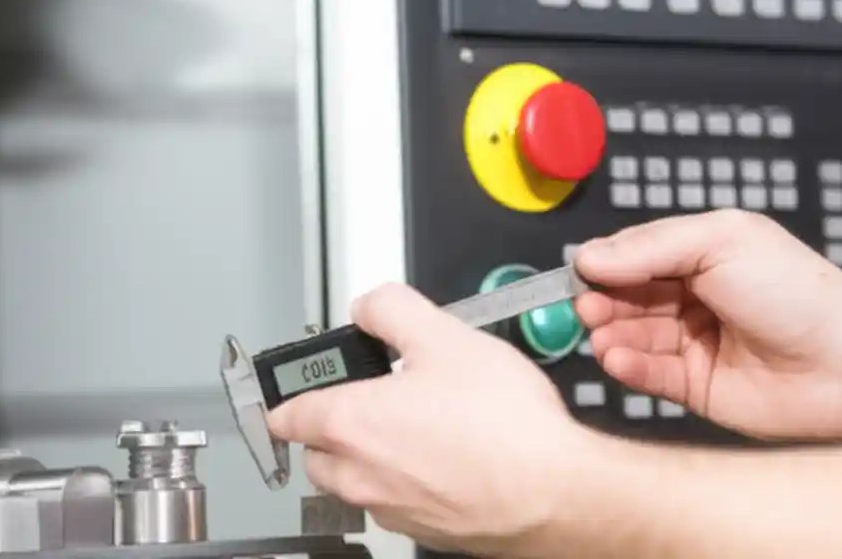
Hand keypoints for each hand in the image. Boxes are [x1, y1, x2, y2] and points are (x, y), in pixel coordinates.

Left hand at [266, 284, 585, 556]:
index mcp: (348, 424)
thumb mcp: (444, 335)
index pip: (285, 414)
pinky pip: (396, 503)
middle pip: (316, 454)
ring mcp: (391, 510)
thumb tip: (369, 308)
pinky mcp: (425, 532)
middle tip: (371, 397)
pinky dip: (408, 481)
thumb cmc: (503, 425)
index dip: (293, 392)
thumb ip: (391, 310)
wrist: (555, 492)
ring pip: (355, 482)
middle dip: (332, 426)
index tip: (307, 381)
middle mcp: (359, 476)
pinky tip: (450, 456)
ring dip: (370, 456)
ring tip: (419, 425)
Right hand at [573, 209, 841, 440]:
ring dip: (610, 333)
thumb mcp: (722, 242)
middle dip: (602, 300)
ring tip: (600, 334)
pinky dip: (627, 366)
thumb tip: (589, 256)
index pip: (635, 254)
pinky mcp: (695, 387)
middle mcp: (694, 296)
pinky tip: (617, 358)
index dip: (605, 263)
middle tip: (586, 307)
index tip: (579, 272)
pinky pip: (648, 374)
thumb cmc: (800, 294)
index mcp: (702, 253)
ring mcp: (694, 342)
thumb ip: (651, 246)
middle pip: (626, 296)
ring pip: (631, 335)